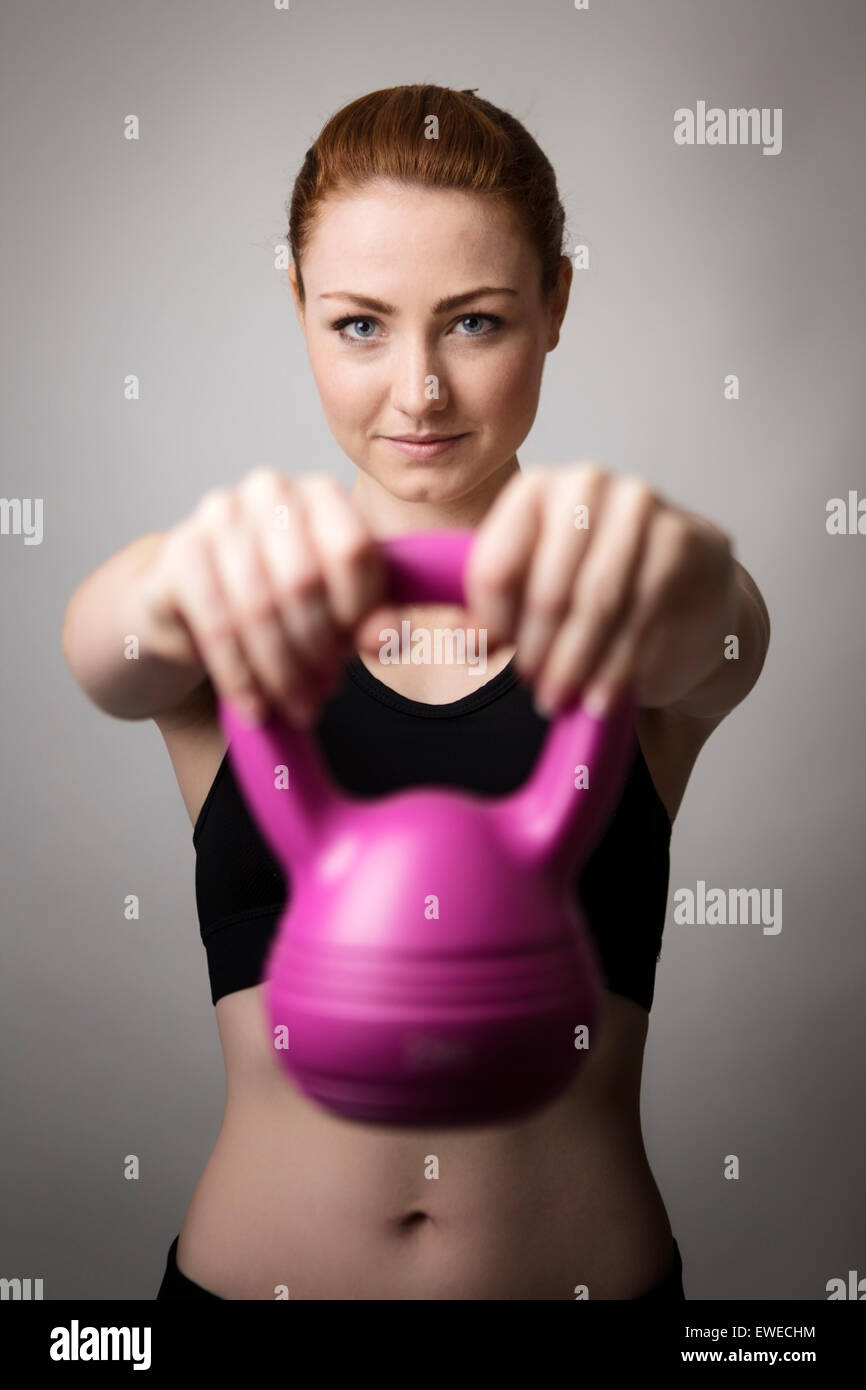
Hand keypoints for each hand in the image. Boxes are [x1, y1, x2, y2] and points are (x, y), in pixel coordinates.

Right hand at [141, 469, 401, 725]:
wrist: (194, 603)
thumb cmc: (280, 599)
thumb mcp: (338, 611)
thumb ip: (372, 620)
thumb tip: (387, 638)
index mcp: (320, 494)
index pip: (353, 548)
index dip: (360, 609)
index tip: (360, 650)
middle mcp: (269, 492)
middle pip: (304, 580)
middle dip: (317, 649)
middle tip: (323, 693)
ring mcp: (218, 516)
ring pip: (259, 607)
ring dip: (282, 671)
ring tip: (297, 707)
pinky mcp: (180, 553)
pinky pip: (216, 624)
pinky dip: (240, 675)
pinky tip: (255, 706)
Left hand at [465, 462, 738, 715]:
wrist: (690, 589)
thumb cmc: (601, 585)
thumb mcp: (538, 585)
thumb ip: (500, 604)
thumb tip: (469, 639)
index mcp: (536, 489)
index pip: (495, 564)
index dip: (491, 622)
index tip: (488, 657)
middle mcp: (587, 484)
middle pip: (547, 588)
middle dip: (536, 649)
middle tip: (534, 688)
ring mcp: (640, 506)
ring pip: (596, 604)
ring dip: (574, 663)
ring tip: (562, 699)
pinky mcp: (682, 540)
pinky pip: (641, 616)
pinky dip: (616, 666)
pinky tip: (601, 697)